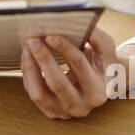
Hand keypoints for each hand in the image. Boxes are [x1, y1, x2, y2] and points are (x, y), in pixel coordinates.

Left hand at [20, 29, 134, 118]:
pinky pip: (34, 94)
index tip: (50, 35)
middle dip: (43, 59)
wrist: (104, 85)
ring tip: (26, 47)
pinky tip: (27, 57)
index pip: (79, 66)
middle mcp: (81, 106)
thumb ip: (96, 37)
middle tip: (33, 40)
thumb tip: (77, 23)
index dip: (64, 49)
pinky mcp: (50, 111)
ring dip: (30, 68)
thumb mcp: (107, 49)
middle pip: (58, 83)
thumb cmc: (104, 63)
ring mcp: (64, 112)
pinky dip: (28, 75)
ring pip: (40, 94)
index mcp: (98, 91)